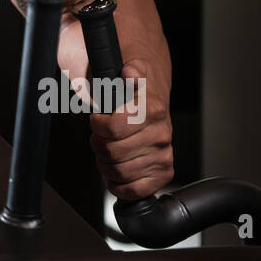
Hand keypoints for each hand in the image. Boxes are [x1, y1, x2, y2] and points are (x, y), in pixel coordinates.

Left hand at [87, 58, 173, 199]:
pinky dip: (118, 184)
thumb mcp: (127, 70)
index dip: (97, 125)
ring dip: (105, 163)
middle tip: (100, 136)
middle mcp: (162, 134)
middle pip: (112, 152)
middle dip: (97, 144)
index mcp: (153, 110)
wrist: (151, 99)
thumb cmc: (133, 89)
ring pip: (119, 172)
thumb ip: (129, 70)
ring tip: (107, 150)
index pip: (113, 129)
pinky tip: (115, 169)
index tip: (97, 119)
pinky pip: (134, 191)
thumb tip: (130, 73)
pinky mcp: (162, 174)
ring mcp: (163, 156)